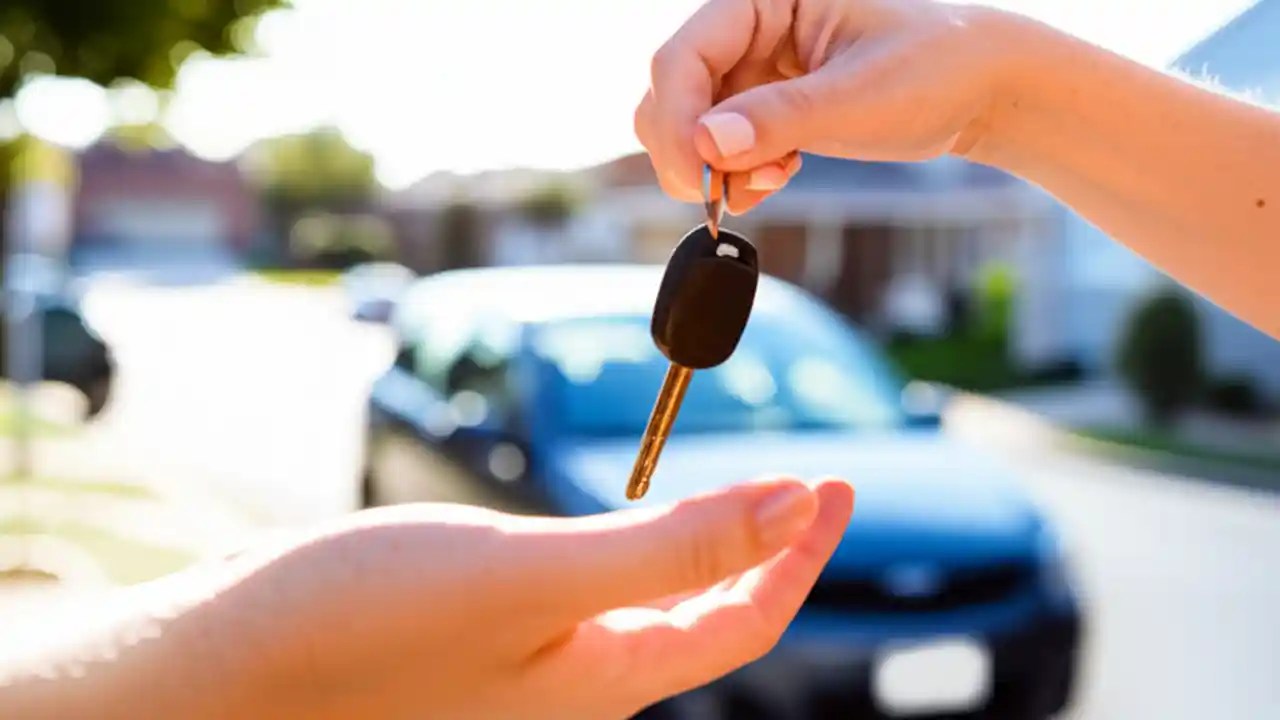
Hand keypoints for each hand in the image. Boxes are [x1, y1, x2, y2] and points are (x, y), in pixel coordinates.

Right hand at [197, 477, 852, 719]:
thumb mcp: (531, 578)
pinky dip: (627, 557)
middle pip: (705, 620)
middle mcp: (575, 685)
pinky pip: (587, 604)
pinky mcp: (478, 644)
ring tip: (731, 497)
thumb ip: (664, 550)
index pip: (742, 621)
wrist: (226, 669)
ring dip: (701, 551)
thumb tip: (787, 508)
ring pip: (647, 612)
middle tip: (804, 481)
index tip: (835, 483)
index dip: (800, 554)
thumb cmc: (364, 626)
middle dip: (766, 549)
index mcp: (604, 680)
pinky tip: (613, 524)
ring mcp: (525, 668)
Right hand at [635, 0, 1019, 213]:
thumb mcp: (863, 96)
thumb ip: (782, 118)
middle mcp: (748, 26)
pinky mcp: (761, 105)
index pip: (684, 55)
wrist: (980, 89)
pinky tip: (779, 176)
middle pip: (671, 92)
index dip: (679, 120)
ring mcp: (751, 68)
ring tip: (774, 179)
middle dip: (689, 150)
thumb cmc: (939, 69)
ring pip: (687, 124)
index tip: (698, 177)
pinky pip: (716, 146)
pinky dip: (733, 174)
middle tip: (726, 193)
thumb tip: (706, 145)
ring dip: (712, 167)